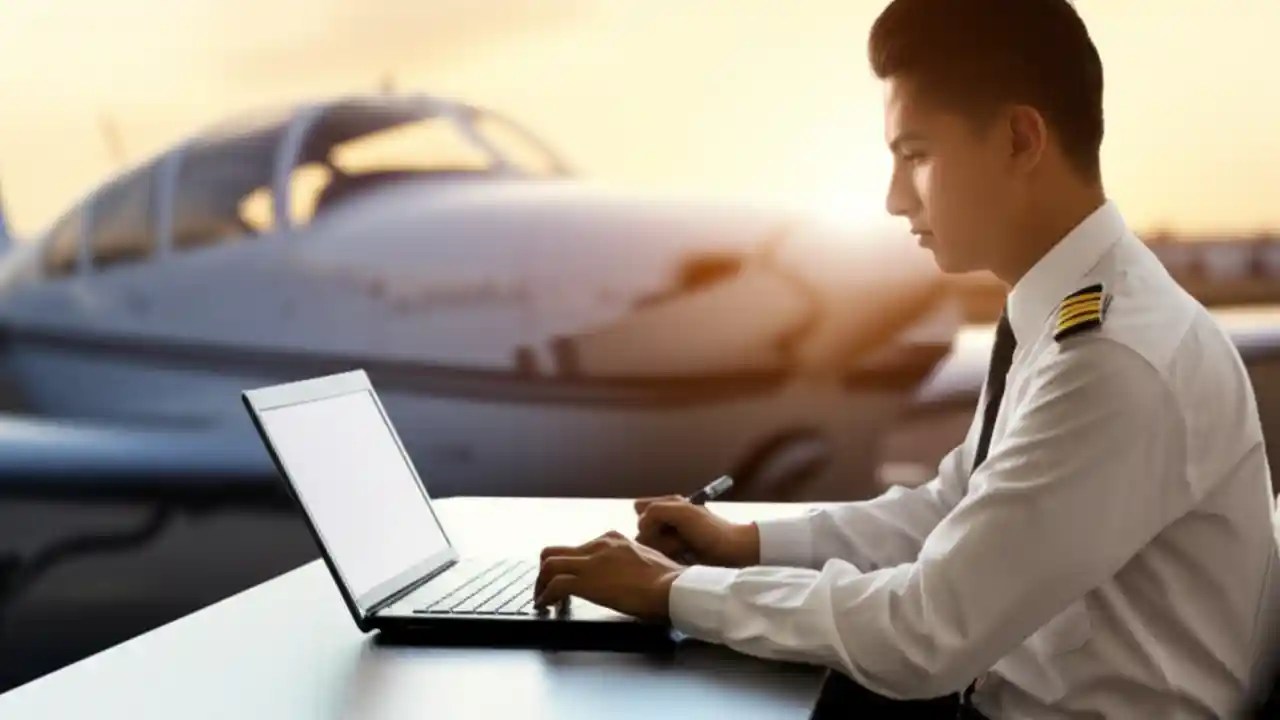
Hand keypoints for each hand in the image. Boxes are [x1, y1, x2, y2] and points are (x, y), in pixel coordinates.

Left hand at [535, 531, 684, 620]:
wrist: (672, 587)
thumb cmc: (670, 580)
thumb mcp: (651, 560)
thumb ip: (635, 562)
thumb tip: (634, 574)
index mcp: (615, 539)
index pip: (583, 547)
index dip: (573, 564)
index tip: (572, 577)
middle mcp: (600, 544)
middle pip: (557, 551)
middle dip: (547, 569)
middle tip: (546, 586)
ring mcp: (591, 562)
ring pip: (549, 564)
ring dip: (541, 582)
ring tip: (542, 598)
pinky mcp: (586, 581)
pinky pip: (555, 586)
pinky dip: (546, 596)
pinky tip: (546, 606)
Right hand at [634, 495, 759, 567]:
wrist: (734, 553)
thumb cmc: (711, 531)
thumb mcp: (683, 512)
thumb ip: (656, 511)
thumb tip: (641, 525)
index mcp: (670, 504)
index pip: (640, 509)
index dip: (645, 518)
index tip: (660, 523)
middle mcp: (668, 520)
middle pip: (642, 530)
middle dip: (657, 535)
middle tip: (678, 538)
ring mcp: (671, 539)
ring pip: (649, 546)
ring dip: (665, 548)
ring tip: (683, 549)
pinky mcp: (675, 556)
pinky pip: (659, 558)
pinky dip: (669, 558)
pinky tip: (683, 558)